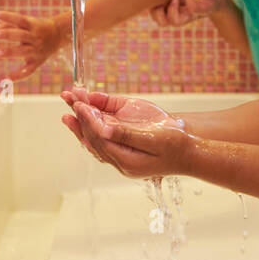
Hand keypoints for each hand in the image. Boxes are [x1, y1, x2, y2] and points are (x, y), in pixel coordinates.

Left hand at [0, 11, 66, 80]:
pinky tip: (7, 77)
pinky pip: (29, 70)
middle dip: (7, 34)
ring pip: (24, 51)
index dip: (7, 16)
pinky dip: (19, 75)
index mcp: (32, 26)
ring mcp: (36, 50)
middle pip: (21, 35)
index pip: (19, 19)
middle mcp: (35, 38)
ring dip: (10, 52)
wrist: (58, 36)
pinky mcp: (37, 62)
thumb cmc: (37, 28)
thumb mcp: (26, 23)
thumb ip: (10, 24)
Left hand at [59, 87, 190, 178]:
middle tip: (68, 99)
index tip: (80, 104)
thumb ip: (128, 135)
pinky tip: (86, 114)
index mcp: (126, 160)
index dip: (88, 120)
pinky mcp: (124, 148)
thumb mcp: (155, 139)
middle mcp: (119, 160)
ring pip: (95, 138)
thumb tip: (104, 129)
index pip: (100, 138)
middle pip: (93, 138)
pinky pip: (103, 138)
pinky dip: (93, 125)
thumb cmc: (176, 145)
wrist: (190, 153)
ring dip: (82, 121)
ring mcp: (121, 155)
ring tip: (69, 105)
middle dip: (80, 118)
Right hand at [148, 0, 233, 26]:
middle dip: (159, 14)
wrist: (216, 0)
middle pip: (162, 23)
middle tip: (162, 2)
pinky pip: (193, 9)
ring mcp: (190, 15)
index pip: (155, 15)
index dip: (151, 9)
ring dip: (173, 11)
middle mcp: (179, 15)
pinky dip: (190, 0)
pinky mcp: (201, 11)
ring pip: (175, 22)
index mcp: (171, 9)